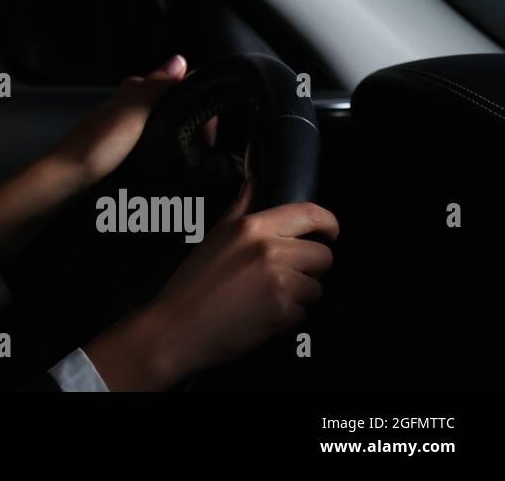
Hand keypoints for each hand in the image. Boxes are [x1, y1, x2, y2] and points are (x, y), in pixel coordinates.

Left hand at [0, 55, 186, 269]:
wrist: (65, 181)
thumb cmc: (96, 146)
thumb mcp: (132, 113)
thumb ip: (156, 88)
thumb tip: (180, 60)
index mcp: (133, 92)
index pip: (178, 88)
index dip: (198, 106)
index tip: (210, 133)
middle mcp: (130, 106)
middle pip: (175, 110)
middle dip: (192, 128)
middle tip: (202, 155)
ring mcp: (127, 130)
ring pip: (167, 130)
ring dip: (180, 144)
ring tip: (191, 164)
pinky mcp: (124, 151)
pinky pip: (155, 148)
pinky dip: (166, 155)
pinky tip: (170, 168)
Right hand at [88, 179, 339, 388]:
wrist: (178, 327)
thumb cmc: (191, 284)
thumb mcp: (213, 236)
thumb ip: (240, 207)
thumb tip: (254, 181)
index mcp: (252, 227)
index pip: (310, 214)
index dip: (329, 223)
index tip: (330, 233)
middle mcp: (270, 250)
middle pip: (323, 256)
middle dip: (311, 268)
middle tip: (286, 276)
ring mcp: (279, 283)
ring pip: (317, 288)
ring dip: (300, 296)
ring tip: (267, 298)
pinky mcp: (283, 313)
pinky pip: (305, 313)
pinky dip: (289, 317)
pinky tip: (263, 315)